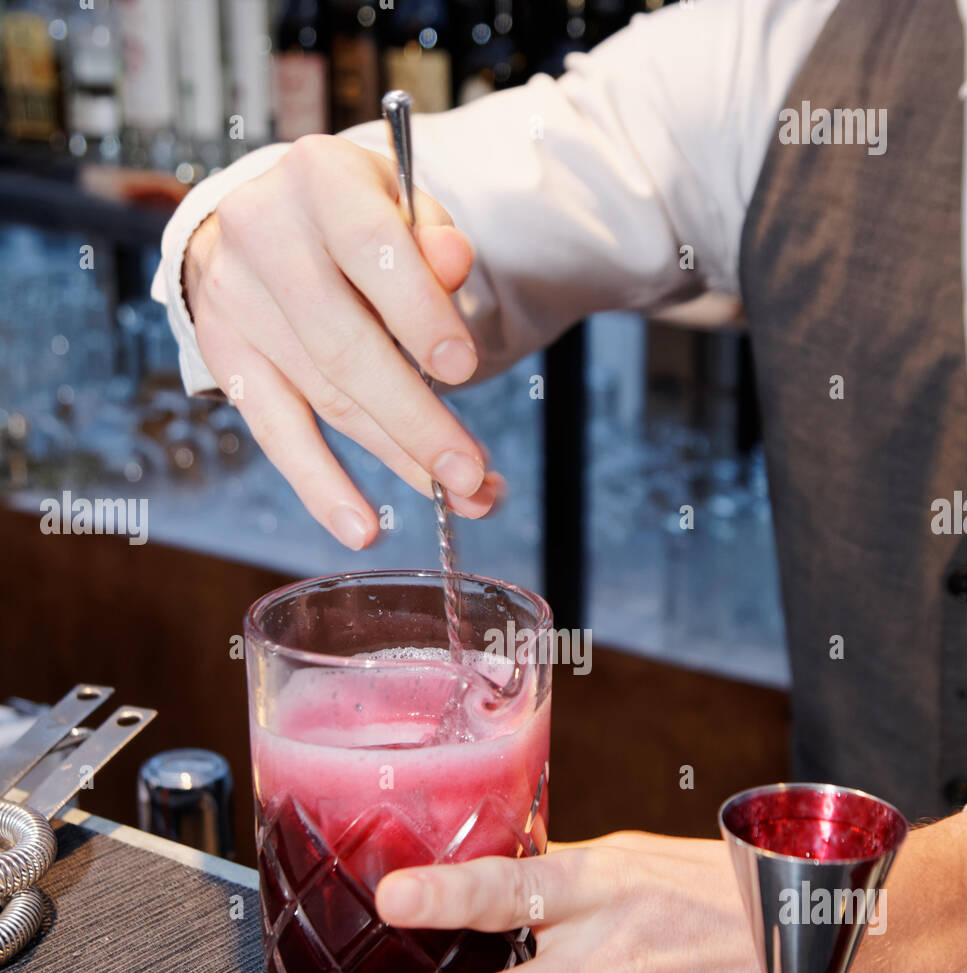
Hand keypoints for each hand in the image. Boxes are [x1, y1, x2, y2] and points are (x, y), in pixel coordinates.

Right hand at [183, 135, 499, 548]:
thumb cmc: (353, 218)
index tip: (464, 369)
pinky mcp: (223, 356)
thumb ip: (431, 238)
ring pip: (324, 396)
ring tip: (459, 494)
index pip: (372, 251)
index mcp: (318, 178)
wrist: (265, 217)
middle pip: (344, 346)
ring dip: (396, 457)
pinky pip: (275, 432)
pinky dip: (320, 485)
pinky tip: (361, 526)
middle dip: (415, 419)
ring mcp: (234, 301)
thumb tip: (454, 263)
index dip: (420, 314)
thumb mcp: (400, 205)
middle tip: (470, 473)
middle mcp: (262, 234)